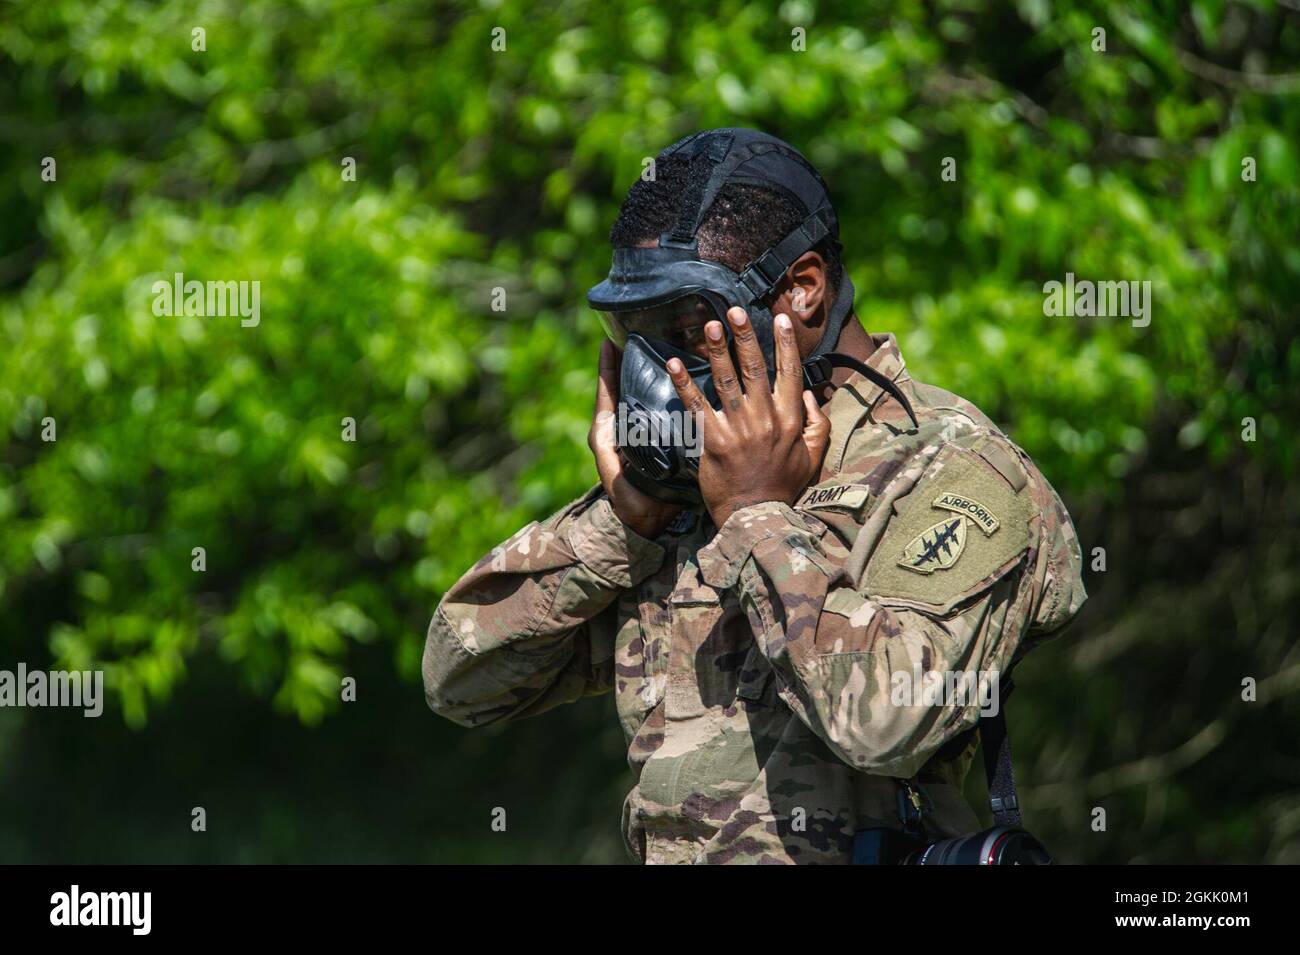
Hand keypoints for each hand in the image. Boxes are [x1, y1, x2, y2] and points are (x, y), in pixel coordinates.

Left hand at [588, 339, 682, 538]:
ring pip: (649, 394)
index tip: (611, 340)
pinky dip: (674, 389)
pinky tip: (689, 375)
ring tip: (670, 345)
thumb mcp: (613, 473)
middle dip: (634, 360)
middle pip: (629, 386)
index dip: (608, 365)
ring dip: (657, 371)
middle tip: (646, 332)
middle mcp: (627, 426)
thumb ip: (608, 450)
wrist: (649, 523)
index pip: (608, 390)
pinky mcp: (663, 438)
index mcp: (611, 430)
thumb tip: (605, 422)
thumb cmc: (627, 501)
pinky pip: (667, 407)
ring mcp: (646, 430)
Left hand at [667, 308, 829, 528]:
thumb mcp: (813, 456)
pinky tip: (673, 363)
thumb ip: (818, 424)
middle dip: (745, 337)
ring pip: (727, 381)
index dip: (785, 344)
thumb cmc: (783, 487)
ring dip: (717, 350)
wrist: (757, 517)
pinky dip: (684, 383)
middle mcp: (765, 419)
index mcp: (791, 420)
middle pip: (755, 369)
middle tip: (734, 310)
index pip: (790, 373)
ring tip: (710, 326)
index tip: (780, 318)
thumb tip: (812, 396)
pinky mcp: (712, 441)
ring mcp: (738, 429)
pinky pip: (696, 406)